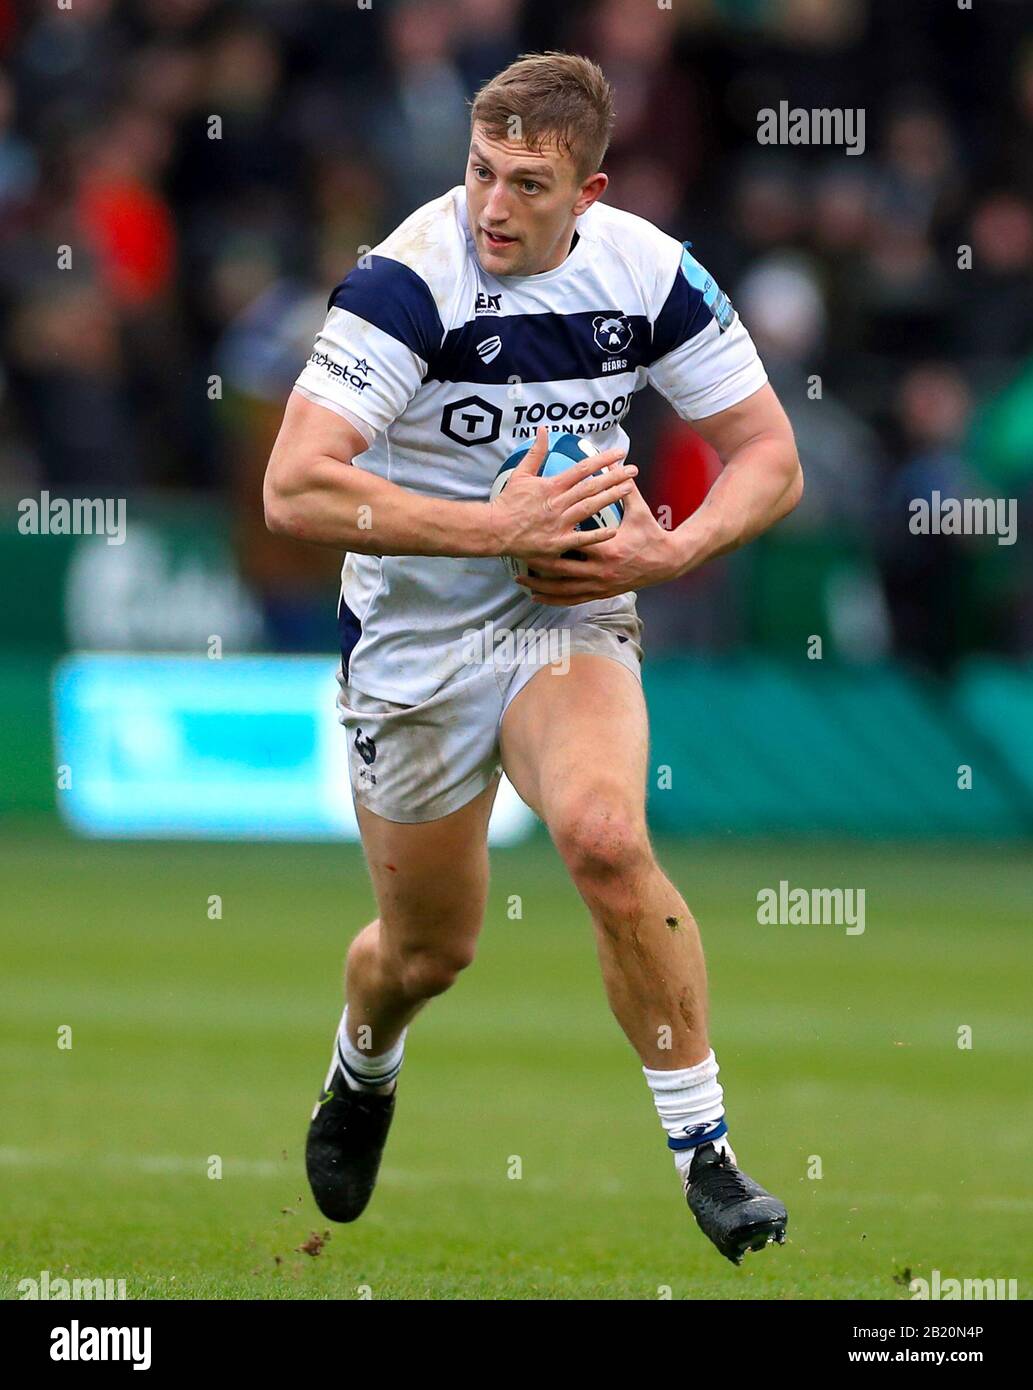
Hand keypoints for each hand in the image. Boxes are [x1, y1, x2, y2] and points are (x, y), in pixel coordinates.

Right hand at [488, 426, 637, 559]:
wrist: (495, 529)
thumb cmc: (508, 502)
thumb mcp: (520, 474)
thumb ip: (536, 452)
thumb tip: (544, 430)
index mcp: (552, 486)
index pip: (582, 469)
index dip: (603, 460)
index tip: (620, 454)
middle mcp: (558, 503)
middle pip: (591, 487)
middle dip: (614, 477)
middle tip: (633, 470)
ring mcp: (559, 523)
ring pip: (590, 508)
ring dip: (610, 497)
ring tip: (628, 489)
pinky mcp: (558, 542)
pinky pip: (581, 538)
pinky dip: (597, 534)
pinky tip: (614, 530)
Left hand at [514, 481, 680, 604]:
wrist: (668, 562)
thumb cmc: (652, 533)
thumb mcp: (639, 509)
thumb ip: (623, 487)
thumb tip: (613, 462)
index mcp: (607, 549)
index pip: (573, 543)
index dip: (550, 539)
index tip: (532, 533)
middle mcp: (600, 571)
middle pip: (561, 570)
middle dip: (537, 566)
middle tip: (517, 559)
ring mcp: (600, 585)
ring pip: (563, 589)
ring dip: (540, 586)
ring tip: (521, 581)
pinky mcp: (602, 593)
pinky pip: (573, 599)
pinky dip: (554, 599)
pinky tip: (539, 597)